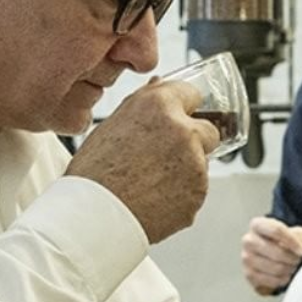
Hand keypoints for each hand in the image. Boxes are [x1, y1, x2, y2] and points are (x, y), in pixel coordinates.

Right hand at [66, 80, 217, 243]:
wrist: (93, 216)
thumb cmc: (94, 173)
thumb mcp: (112, 125)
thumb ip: (143, 103)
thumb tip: (159, 84)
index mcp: (160, 106)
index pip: (191, 93)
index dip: (185, 107)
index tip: (180, 117)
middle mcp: (183, 131)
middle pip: (208, 130)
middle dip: (195, 141)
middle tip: (164, 157)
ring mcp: (195, 164)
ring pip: (201, 163)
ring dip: (186, 170)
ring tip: (150, 182)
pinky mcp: (198, 194)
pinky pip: (195, 191)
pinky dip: (182, 195)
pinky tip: (154, 198)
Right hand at [241, 216, 301, 294]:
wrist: (271, 252)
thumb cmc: (283, 242)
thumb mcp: (298, 234)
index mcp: (258, 224)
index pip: (277, 230)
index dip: (292, 241)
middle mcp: (249, 240)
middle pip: (276, 251)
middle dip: (293, 258)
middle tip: (300, 260)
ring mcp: (246, 258)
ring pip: (274, 268)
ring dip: (289, 270)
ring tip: (293, 267)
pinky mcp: (248, 274)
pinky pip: (269, 281)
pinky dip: (281, 280)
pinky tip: (286, 276)